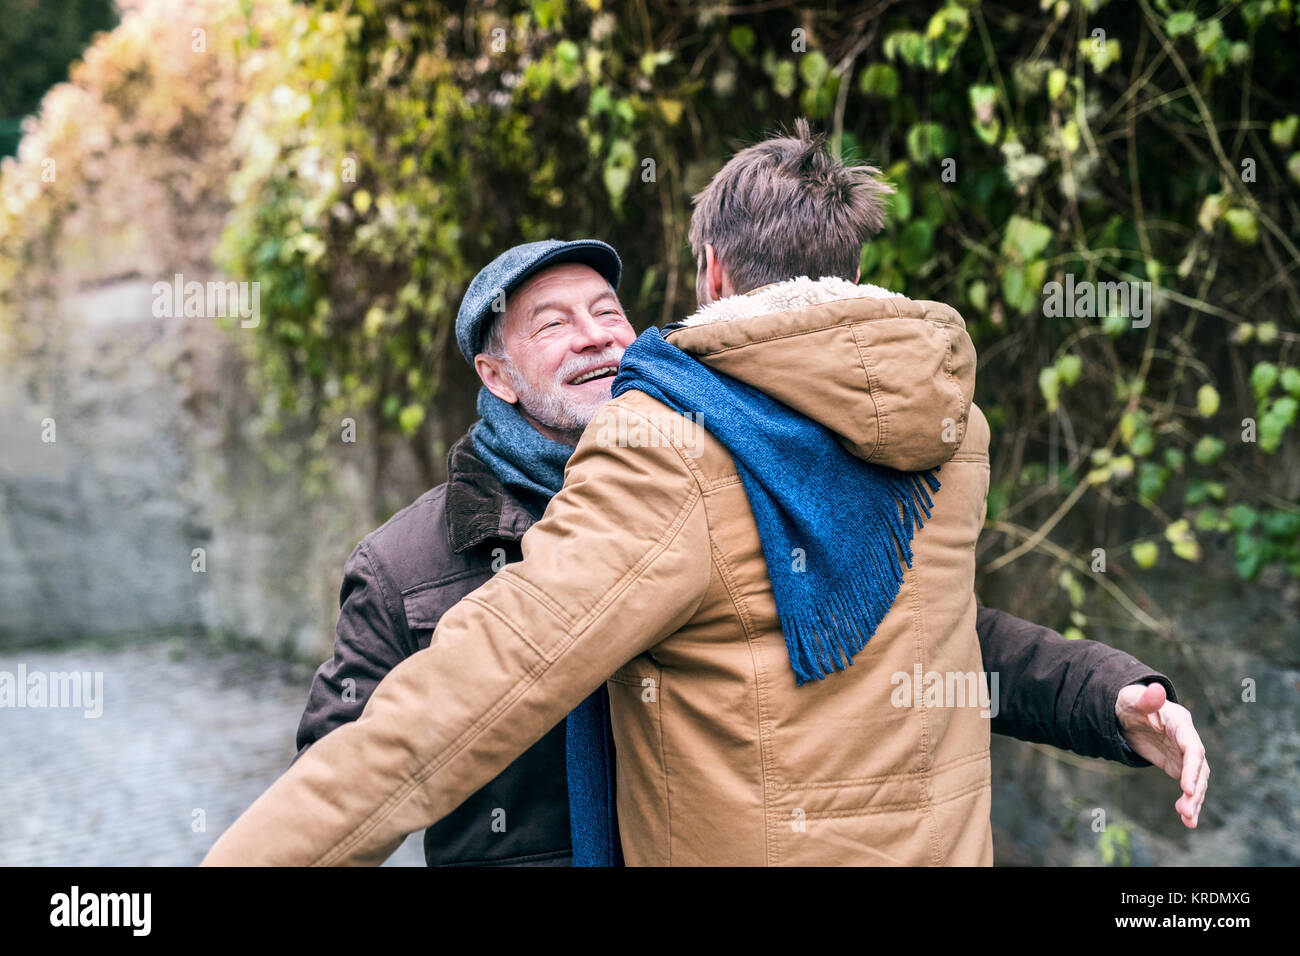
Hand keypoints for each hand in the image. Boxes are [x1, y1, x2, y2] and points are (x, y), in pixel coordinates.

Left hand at [1115, 682, 1208, 827]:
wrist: (1128, 712)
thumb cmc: (1130, 703)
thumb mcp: (1133, 700)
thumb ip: (1146, 699)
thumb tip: (1155, 688)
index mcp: (1180, 723)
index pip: (1192, 748)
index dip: (1192, 767)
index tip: (1187, 788)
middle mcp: (1188, 740)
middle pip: (1198, 768)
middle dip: (1194, 790)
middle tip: (1185, 811)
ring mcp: (1185, 755)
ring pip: (1197, 781)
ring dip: (1194, 801)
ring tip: (1188, 821)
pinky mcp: (1178, 766)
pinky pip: (1188, 787)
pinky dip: (1189, 802)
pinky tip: (1188, 820)